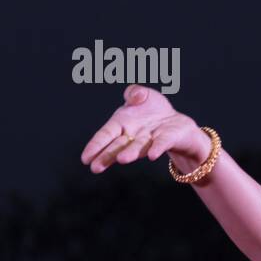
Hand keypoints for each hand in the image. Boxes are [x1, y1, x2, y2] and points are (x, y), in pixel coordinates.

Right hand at [80, 84, 208, 173]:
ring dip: (130, 153)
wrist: (176, 122)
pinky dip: (155, 149)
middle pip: (117, 146)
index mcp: (121, 124)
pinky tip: (152, 155)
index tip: (85, 158)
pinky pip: (160, 144)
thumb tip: (136, 96)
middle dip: (107, 156)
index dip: (95, 145)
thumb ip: (134, 92)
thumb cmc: (153, 110)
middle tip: (95, 168)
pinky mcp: (167, 140)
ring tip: (122, 159)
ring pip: (138, 147)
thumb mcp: (142, 95)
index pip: (105, 135)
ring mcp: (149, 140)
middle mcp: (133, 136)